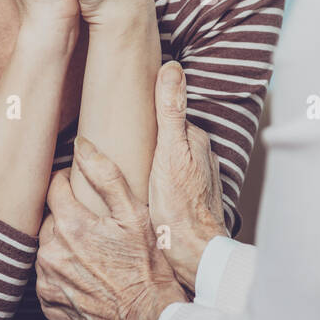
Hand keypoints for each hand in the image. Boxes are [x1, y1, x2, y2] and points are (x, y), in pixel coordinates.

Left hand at [36, 138, 187, 319]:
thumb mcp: (135, 215)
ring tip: (90, 249)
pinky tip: (84, 274)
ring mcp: (48, 281)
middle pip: (50, 219)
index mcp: (71, 226)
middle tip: (91, 222)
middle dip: (67, 215)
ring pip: (47, 248)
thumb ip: (106, 176)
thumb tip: (81, 145)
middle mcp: (52, 253)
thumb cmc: (147, 268)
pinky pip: (47, 277)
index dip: (66, 182)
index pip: (54, 188)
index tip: (76, 185)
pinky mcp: (49, 304)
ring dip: (63, 244)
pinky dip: (61, 272)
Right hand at [146, 61, 226, 291]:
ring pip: (169, 155)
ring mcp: (196, 176)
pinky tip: (141, 181)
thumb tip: (171, 68)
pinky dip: (156, 172)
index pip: (168, 112)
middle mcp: (200, 154)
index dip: (147, 106)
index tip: (125, 100)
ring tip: (126, 155)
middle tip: (119, 129)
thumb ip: (170, 111)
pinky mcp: (188, 195)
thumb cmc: (178, 205)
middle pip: (169, 133)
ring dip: (152, 153)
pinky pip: (170, 175)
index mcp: (194, 139)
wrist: (194, 251)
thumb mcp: (168, 152)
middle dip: (149, 130)